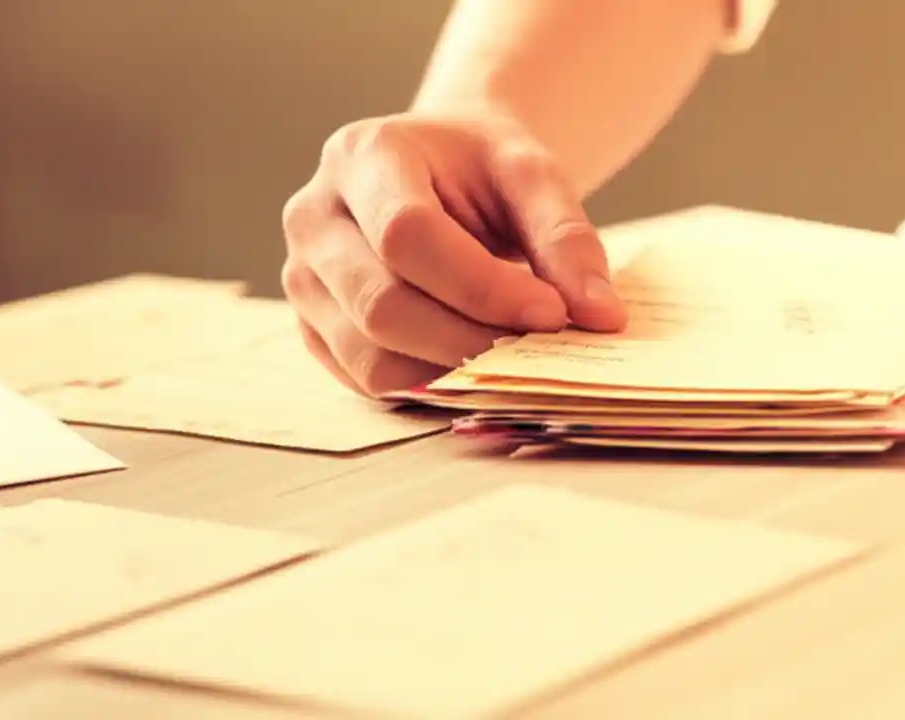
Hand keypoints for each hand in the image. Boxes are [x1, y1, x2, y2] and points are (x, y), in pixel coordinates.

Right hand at [281, 113, 626, 397]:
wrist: (440, 170)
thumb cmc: (483, 168)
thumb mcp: (533, 175)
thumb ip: (566, 238)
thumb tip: (601, 317)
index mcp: (361, 156)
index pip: (406, 235)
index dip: (482, 287)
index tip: (553, 313)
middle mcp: (314, 217)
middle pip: (382, 305)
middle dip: (471, 341)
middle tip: (543, 354)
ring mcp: (303, 277)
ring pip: (369, 355)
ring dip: (451, 374)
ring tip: (514, 364)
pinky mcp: (314, 326)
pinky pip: (367, 379)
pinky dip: (429, 387)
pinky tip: (478, 372)